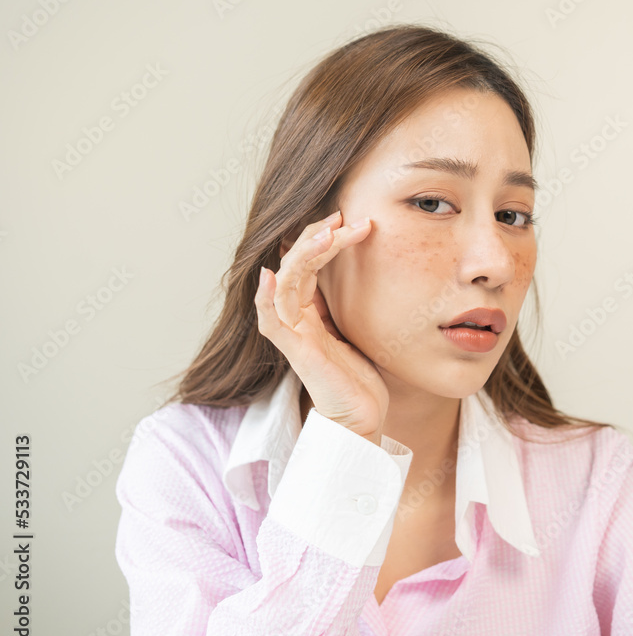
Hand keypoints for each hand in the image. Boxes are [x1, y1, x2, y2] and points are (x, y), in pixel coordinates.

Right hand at [254, 210, 387, 444]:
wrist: (362, 417)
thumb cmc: (358, 376)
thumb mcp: (354, 328)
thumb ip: (344, 302)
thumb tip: (356, 269)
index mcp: (308, 310)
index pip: (309, 262)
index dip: (324, 238)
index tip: (351, 220)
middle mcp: (296, 317)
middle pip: (296, 265)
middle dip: (319, 237)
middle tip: (344, 217)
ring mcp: (294, 333)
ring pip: (285, 283)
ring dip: (304, 255)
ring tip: (327, 233)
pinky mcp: (297, 352)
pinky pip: (272, 322)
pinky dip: (266, 299)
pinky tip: (270, 275)